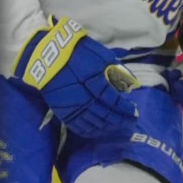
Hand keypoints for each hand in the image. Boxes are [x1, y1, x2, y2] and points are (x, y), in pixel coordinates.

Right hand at [14, 17, 139, 138]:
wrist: (47, 54)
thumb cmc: (76, 51)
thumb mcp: (101, 55)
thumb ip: (116, 71)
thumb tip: (128, 86)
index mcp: (94, 84)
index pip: (114, 102)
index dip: (126, 109)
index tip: (134, 111)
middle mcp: (84, 99)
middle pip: (106, 115)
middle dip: (121, 120)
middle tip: (131, 123)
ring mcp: (72, 107)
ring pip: (94, 123)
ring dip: (108, 127)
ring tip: (117, 127)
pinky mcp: (62, 111)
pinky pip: (78, 127)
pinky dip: (91, 131)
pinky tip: (99, 130)